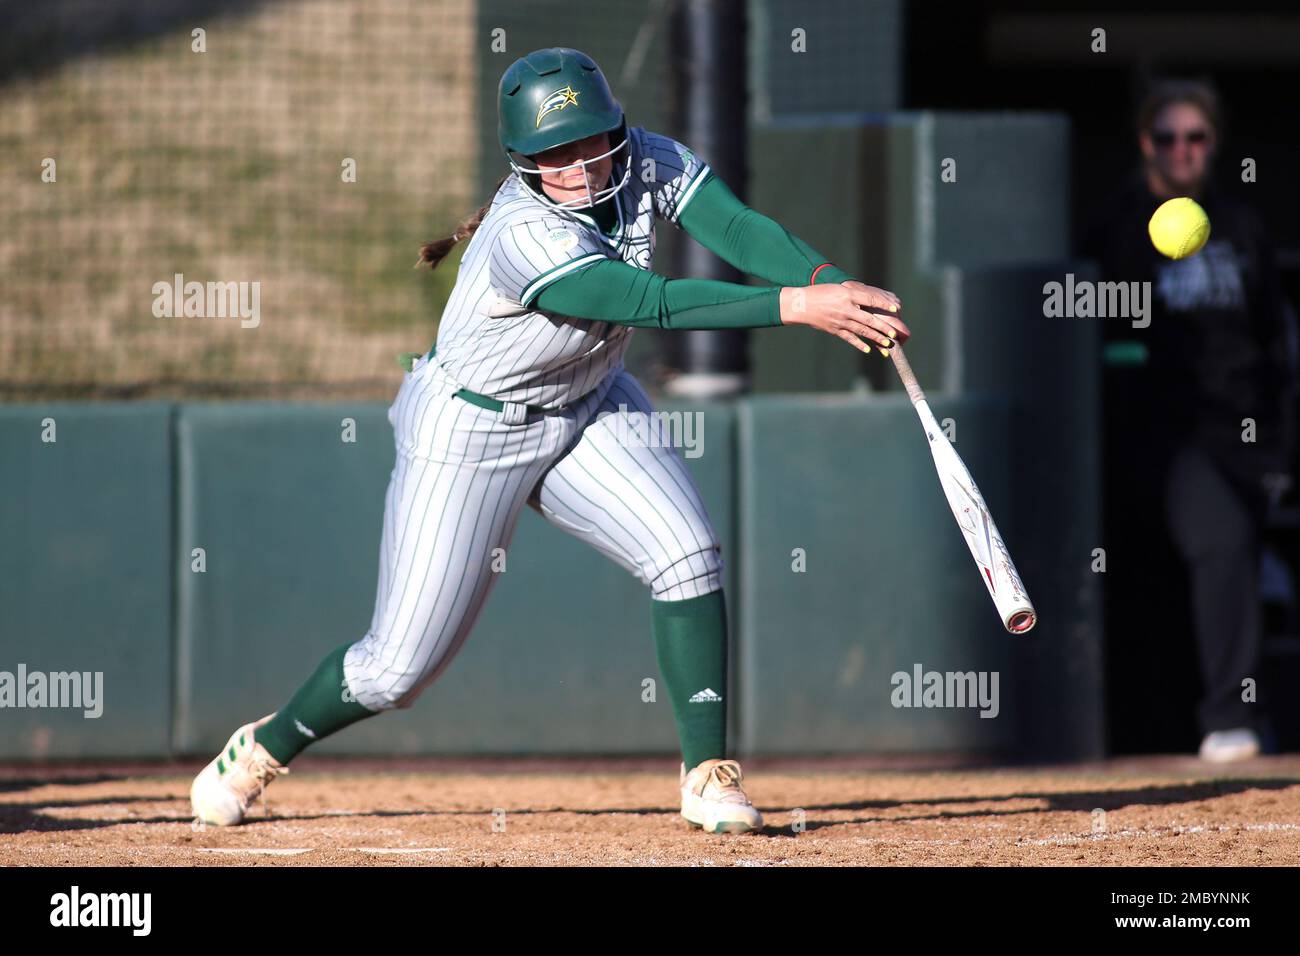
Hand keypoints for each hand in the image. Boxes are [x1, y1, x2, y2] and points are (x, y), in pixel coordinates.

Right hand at [778, 281, 908, 353]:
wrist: (800, 304)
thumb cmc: (820, 293)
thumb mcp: (838, 289)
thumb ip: (854, 295)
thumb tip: (870, 300)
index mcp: (847, 295)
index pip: (870, 299)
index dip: (883, 304)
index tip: (895, 309)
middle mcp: (845, 309)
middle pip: (868, 319)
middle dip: (882, 327)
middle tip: (894, 333)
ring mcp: (840, 321)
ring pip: (862, 331)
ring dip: (875, 338)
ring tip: (887, 343)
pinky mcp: (835, 330)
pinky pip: (849, 338)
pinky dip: (859, 344)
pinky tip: (868, 349)